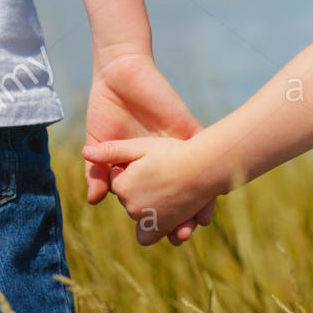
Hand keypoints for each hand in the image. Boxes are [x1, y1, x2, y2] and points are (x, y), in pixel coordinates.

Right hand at [84, 52, 215, 242]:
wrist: (119, 76)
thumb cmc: (105, 110)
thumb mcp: (100, 146)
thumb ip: (98, 173)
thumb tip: (94, 201)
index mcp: (143, 170)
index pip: (154, 200)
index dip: (157, 219)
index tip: (159, 236)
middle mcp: (164, 162)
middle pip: (179, 195)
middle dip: (181, 216)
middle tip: (182, 235)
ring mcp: (178, 147)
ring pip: (196, 179)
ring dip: (201, 201)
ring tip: (201, 221)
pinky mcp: (188, 130)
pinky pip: (206, 150)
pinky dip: (213, 169)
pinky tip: (218, 187)